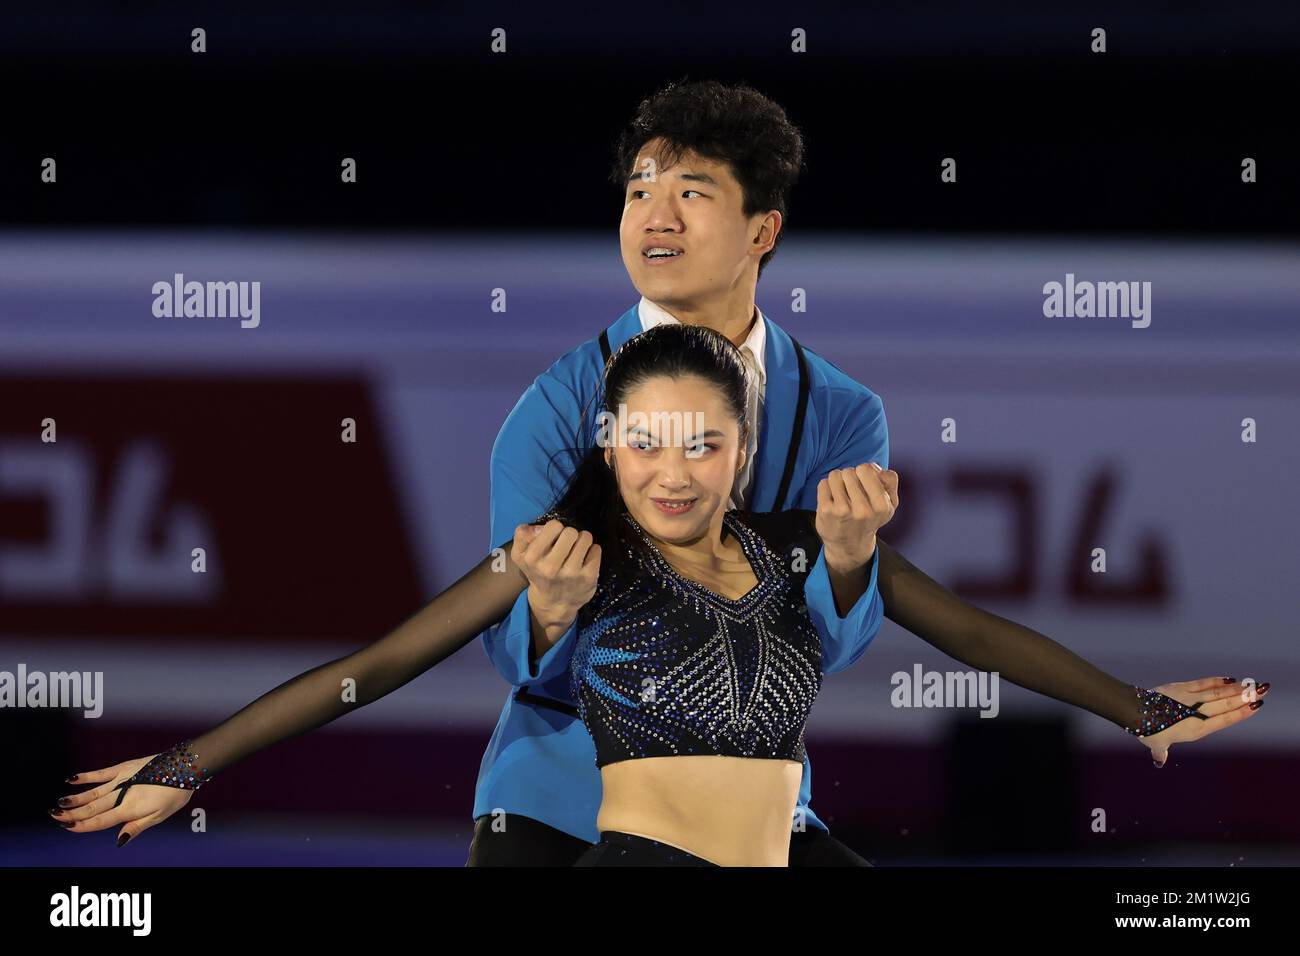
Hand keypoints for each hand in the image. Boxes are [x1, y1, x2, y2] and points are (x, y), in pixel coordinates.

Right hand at [52, 755, 194, 845]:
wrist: (186, 766)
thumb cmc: (176, 792)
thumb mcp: (161, 816)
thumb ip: (137, 827)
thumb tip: (119, 840)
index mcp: (131, 808)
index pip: (102, 821)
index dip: (83, 825)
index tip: (67, 828)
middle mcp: (123, 794)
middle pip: (93, 807)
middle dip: (73, 813)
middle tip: (54, 816)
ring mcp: (122, 779)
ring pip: (93, 792)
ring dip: (75, 798)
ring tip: (59, 804)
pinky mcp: (125, 767)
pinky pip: (102, 773)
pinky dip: (86, 777)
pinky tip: (71, 779)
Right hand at [512, 519, 600, 629]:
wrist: (553, 603)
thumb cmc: (539, 572)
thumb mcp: (521, 555)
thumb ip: (523, 535)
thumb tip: (540, 528)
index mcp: (532, 558)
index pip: (554, 526)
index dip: (555, 528)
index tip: (554, 537)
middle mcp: (550, 567)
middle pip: (571, 531)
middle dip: (570, 534)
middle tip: (566, 544)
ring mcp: (571, 574)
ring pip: (585, 537)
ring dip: (582, 541)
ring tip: (575, 550)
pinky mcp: (588, 578)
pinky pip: (596, 549)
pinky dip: (592, 551)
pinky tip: (584, 560)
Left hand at [815, 463, 898, 571]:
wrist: (850, 545)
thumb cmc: (870, 519)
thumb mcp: (890, 504)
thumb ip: (889, 481)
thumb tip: (873, 466)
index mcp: (881, 506)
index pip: (866, 469)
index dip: (863, 472)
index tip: (863, 482)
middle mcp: (862, 510)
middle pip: (849, 471)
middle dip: (849, 477)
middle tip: (851, 491)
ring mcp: (842, 511)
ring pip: (835, 475)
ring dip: (837, 481)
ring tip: (842, 494)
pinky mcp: (826, 511)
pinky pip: (823, 483)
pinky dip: (826, 488)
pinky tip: (832, 499)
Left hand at [1138, 677, 1268, 766]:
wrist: (1134, 712)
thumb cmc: (1147, 731)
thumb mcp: (1157, 745)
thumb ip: (1161, 753)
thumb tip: (1158, 762)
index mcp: (1197, 730)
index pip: (1225, 720)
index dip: (1241, 713)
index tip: (1256, 706)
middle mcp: (1197, 714)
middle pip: (1226, 704)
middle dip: (1245, 698)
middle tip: (1263, 692)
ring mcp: (1190, 699)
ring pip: (1218, 693)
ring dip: (1236, 688)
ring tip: (1253, 685)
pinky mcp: (1182, 688)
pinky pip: (1203, 683)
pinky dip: (1217, 681)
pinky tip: (1230, 679)